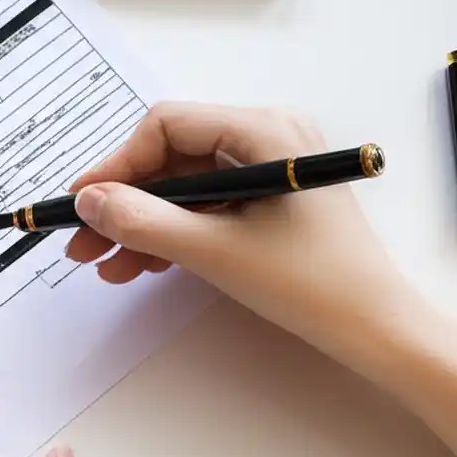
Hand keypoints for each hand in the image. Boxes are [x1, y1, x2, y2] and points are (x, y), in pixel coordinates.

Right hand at [66, 102, 409, 362]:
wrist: (377, 329)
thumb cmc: (311, 283)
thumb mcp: (215, 252)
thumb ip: (145, 222)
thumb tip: (87, 202)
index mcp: (263, 131)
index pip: (166, 127)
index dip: (116, 165)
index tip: (79, 204)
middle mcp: (266, 137)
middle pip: (170, 157)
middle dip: (123, 203)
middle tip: (81, 243)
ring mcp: (268, 168)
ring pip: (182, 187)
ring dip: (140, 224)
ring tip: (104, 266)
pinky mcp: (268, 199)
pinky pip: (204, 206)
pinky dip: (171, 233)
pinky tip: (141, 265)